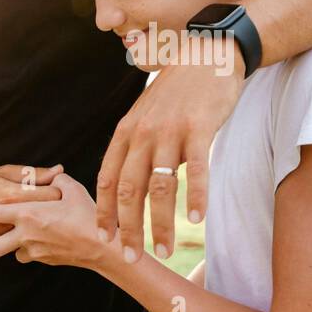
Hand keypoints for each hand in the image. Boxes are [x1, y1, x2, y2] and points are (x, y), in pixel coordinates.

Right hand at [0, 164, 63, 248]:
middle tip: (55, 203)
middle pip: (53, 215)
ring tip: (44, 215)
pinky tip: (32, 228)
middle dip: (59, 209)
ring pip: (44, 232)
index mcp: (15, 196)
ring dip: (48, 224)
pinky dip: (35, 235)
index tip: (57, 188)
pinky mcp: (8, 247)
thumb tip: (59, 170)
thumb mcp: (3, 173)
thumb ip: (33, 173)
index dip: (61, 190)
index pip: (54, 194)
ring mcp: (12, 236)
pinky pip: (31, 243)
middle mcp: (15, 219)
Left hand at [0, 173, 122, 266]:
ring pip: (15, 253)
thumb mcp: (72, 189)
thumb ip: (57, 180)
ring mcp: (35, 251)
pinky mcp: (46, 260)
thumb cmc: (86, 215)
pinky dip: (34, 249)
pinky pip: (33, 255)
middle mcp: (26, 235)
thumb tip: (54, 175)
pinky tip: (46, 241)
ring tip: (22, 238)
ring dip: (15, 246)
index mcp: (28, 214)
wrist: (101, 248)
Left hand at [96, 36, 244, 262]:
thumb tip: (133, 188)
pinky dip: (196, 197)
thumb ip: (137, 148)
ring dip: (161, 223)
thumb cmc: (178, 90)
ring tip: (163, 250)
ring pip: (160, 187)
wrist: (207, 53)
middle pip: (129, 190)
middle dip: (127, 229)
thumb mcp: (145, 115)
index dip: (104, 213)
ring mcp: (170, 130)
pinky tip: (197, 220)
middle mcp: (143, 133)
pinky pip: (197, 170)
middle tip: (130, 258)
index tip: (104, 239)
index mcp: (126, 132)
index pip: (107, 180)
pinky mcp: (199, 128)